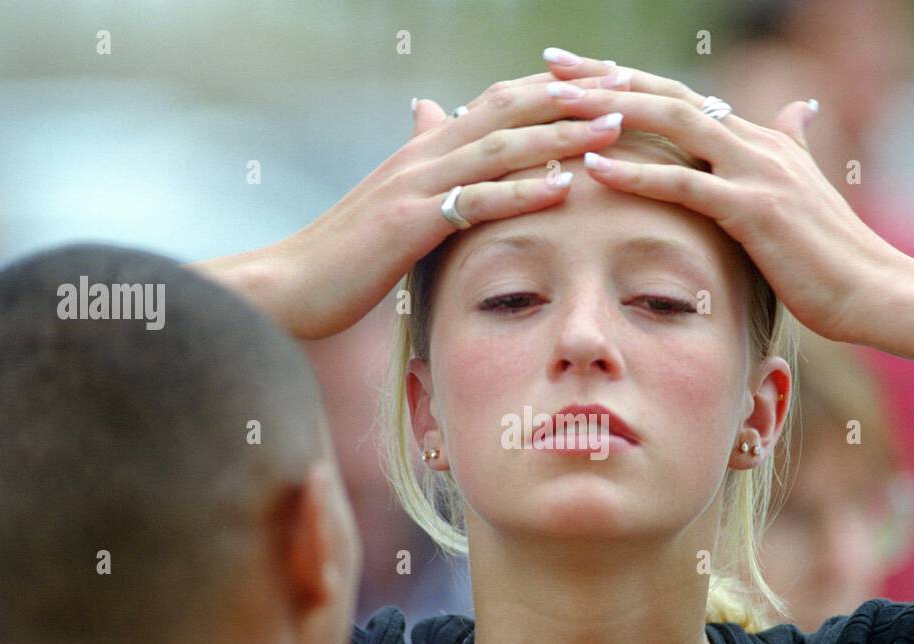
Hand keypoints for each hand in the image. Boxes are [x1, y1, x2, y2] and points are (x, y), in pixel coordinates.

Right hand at [197, 59, 628, 339]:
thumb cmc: (342, 256)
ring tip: (613, 127)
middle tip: (627, 89)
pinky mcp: (408, 222)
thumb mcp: (391, 206)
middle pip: (508, 107)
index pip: (498, 102)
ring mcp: (415, 184)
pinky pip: (475, 200)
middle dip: (570, 96)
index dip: (552, 90)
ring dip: (561, 134)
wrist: (286, 286)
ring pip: (501, 145)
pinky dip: (523, 190)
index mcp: (424, 148)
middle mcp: (423, 153)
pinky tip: (564, 187)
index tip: (604, 86)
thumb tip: (432, 121)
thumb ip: (422, 167)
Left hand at [538, 48, 907, 344]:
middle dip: (607, 77)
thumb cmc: (835, 256)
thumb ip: (793, 146)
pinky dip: (636, 172)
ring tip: (558, 101)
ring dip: (611, 110)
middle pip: (669, 95)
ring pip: (673, 124)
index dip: (630, 80)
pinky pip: (685, 184)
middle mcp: (756, 143)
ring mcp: (756, 172)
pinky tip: (593, 166)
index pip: (683, 97)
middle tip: (553, 64)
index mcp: (761, 140)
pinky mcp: (754, 210)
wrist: (876, 289)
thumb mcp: (808, 190)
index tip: (581, 70)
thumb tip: (800, 107)